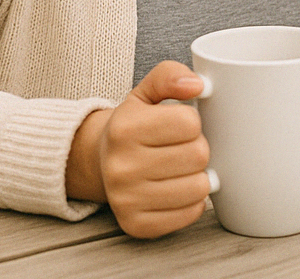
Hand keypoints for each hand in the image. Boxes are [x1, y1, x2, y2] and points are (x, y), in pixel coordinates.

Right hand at [66, 61, 212, 238]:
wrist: (101, 161)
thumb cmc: (133, 124)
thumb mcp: (146, 91)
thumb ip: (170, 76)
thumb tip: (198, 85)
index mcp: (124, 128)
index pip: (189, 123)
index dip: (192, 121)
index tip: (180, 123)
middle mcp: (120, 166)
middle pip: (197, 155)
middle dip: (197, 147)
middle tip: (181, 146)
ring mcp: (126, 200)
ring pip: (198, 187)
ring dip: (198, 175)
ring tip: (181, 167)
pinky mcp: (136, 225)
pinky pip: (190, 214)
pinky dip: (192, 200)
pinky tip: (177, 187)